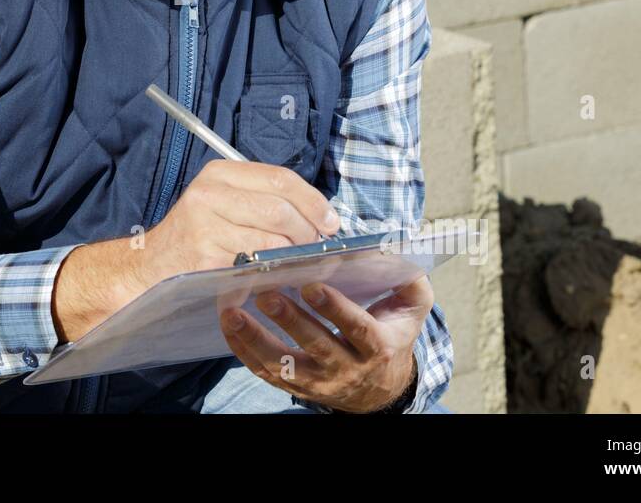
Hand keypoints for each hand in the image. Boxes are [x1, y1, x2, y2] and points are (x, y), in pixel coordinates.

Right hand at [127, 160, 340, 291]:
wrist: (150, 267)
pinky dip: (275, 273)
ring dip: (295, 256)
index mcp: (220, 174)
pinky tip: (277, 278)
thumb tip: (319, 216)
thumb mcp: (223, 204)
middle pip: (280, 208)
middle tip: (317, 249)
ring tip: (299, 264)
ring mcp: (206, 225)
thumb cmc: (197, 237)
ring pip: (272, 238)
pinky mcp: (206, 257)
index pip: (280, 178)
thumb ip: (263, 201)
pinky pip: (256, 264)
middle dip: (308, 232)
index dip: (313, 201)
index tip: (331, 222)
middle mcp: (210, 193)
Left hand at [218, 275, 433, 412]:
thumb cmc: (391, 334)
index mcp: (377, 346)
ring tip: (233, 313)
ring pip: (285, 365)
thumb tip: (395, 251)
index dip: (335, 308)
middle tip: (266, 294)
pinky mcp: (296, 387)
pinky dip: (244, 352)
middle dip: (290, 320)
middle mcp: (347, 368)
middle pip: (317, 346)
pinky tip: (229, 327)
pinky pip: (267, 373)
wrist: (380, 388)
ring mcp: (319, 381)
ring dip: (256, 339)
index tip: (312, 285)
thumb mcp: (411, 309)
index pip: (357, 328)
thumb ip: (410, 281)